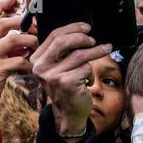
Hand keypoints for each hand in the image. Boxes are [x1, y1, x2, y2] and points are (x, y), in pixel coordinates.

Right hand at [0, 0, 36, 137]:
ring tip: (37, 48)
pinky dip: (29, 64)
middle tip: (35, 28)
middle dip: (22, 22)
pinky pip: (18, 62)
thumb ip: (4, 48)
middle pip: (3, 24)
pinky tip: (32, 68)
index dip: (2, 5)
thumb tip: (23, 38)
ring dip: (30, 42)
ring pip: (13, 40)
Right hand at [30, 22, 111, 141]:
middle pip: (63, 41)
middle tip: (94, 40)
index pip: (53, 36)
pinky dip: (90, 73)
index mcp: (37, 60)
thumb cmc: (66, 89)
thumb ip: (62, 52)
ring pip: (79, 55)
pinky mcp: (66, 83)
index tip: (86, 27)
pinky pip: (85, 68)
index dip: (72, 28)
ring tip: (106, 49)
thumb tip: (81, 32)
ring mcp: (52, 75)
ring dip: (96, 52)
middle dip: (82, 37)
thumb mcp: (57, 68)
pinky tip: (87, 81)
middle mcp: (41, 67)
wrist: (68, 114)